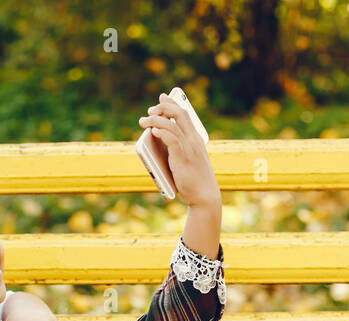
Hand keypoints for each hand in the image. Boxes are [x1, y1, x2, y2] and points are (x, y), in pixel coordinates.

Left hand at [138, 93, 220, 209]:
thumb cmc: (193, 180)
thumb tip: (157, 138)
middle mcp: (193, 140)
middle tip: (149, 111)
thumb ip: (175, 148)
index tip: (162, 96)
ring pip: (172, 125)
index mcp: (195, 139)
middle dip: (163, 108)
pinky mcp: (183, 159)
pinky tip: (153, 132)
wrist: (204, 196)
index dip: (173, 103)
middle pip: (179, 114)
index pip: (184, 114)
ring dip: (155, 120)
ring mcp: (189, 148)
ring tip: (143, 121)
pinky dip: (163, 134)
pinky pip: (172, 141)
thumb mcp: (185, 160)